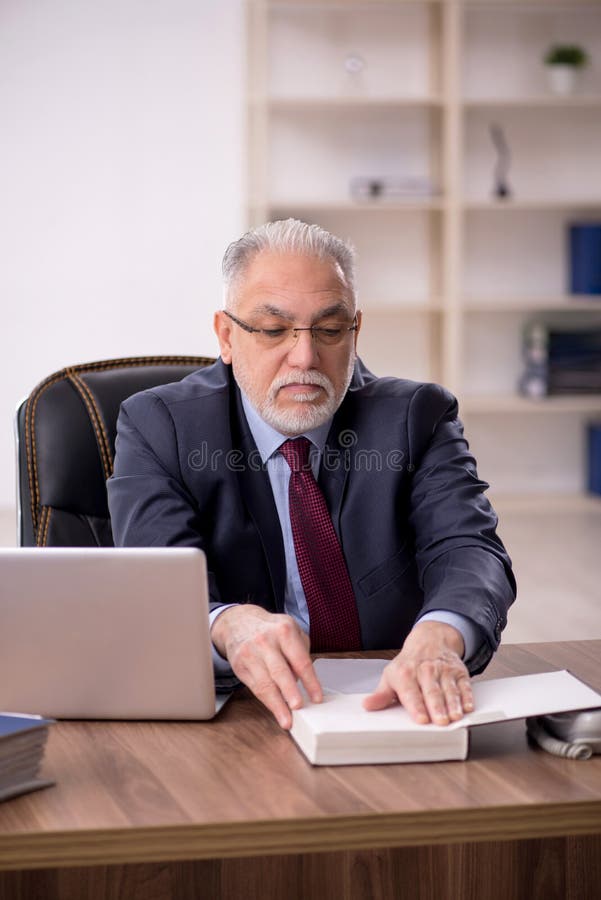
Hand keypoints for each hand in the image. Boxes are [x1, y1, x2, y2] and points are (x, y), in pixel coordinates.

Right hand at [210, 604, 322, 728]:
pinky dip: (267, 701)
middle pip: (280, 671)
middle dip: (290, 691)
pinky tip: (275, 710)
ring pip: (265, 684)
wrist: (238, 622)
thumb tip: (305, 681)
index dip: (310, 681)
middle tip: (298, 707)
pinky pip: (255, 688)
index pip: (300, 660)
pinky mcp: (239, 666)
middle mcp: (266, 641)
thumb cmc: (271, 630)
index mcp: (284, 631)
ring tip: (287, 720)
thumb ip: (300, 653)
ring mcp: (250, 654)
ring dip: (277, 705)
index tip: (317, 697)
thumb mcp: (290, 631)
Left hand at [363, 620, 473, 724]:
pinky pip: (464, 685)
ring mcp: (443, 671)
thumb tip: (368, 706)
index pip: (410, 692)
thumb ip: (381, 695)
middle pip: (432, 691)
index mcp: (405, 673)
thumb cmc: (408, 664)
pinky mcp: (459, 672)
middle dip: (437, 707)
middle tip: (441, 721)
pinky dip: (467, 696)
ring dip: (453, 703)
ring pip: (449, 689)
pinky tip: (468, 707)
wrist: (429, 641)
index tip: (421, 719)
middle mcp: (425, 670)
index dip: (416, 706)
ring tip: (455, 717)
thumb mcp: (391, 676)